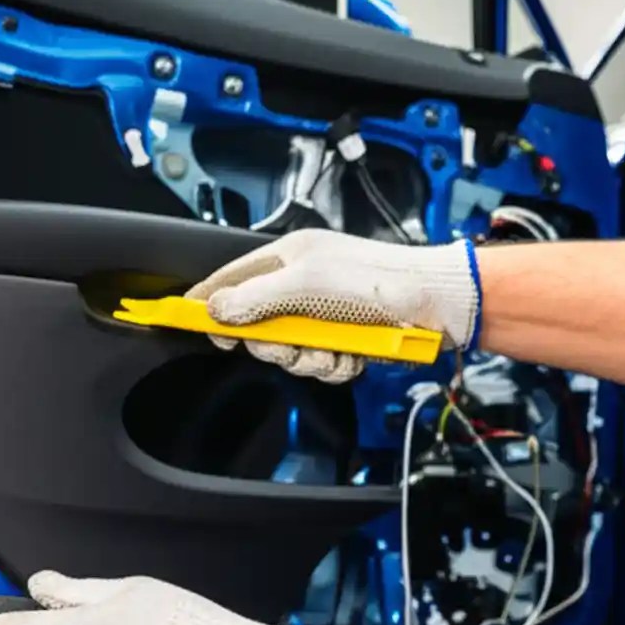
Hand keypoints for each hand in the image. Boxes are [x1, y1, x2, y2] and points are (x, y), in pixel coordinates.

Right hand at [186, 229, 480, 382]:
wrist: (437, 306)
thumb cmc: (376, 282)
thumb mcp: (306, 284)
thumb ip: (255, 297)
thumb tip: (215, 310)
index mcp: (288, 258)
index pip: (231, 279)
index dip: (208, 301)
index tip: (187, 320)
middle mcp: (302, 284)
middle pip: (257, 325)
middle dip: (273, 343)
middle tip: (289, 346)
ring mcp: (323, 313)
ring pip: (290, 350)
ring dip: (309, 359)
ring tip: (332, 351)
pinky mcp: (344, 337)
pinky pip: (320, 362)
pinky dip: (335, 366)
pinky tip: (351, 356)